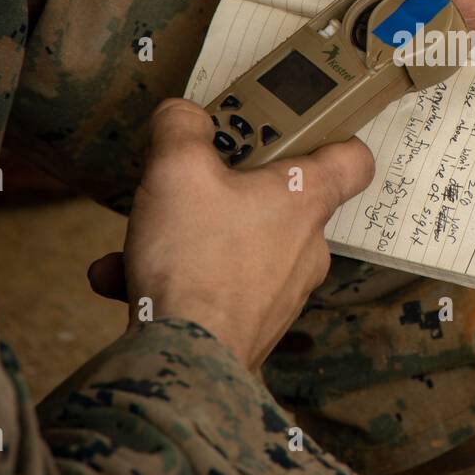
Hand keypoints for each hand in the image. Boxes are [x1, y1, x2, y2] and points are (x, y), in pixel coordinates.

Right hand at [87, 99, 373, 368]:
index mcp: (305, 200)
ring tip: (139, 240)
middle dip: (228, 190)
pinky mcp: (253, 325)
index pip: (354, 161)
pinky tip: (120, 279)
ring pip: (235, 246)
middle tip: (191, 182)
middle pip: (280, 202)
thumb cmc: (196, 259)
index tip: (301, 130)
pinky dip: (174, 280)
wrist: (186, 361)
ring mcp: (282, 291)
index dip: (334, 138)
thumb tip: (184, 113)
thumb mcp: (176, 170)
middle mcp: (306, 247)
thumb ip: (181, 127)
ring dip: (185, 239)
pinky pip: (214, 287)